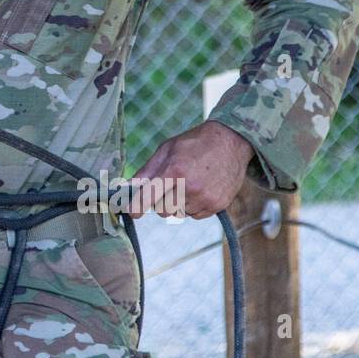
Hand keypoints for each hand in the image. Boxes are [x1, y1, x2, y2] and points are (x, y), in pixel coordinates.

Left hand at [125, 121, 253, 219]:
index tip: (132, 212)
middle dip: (160, 202)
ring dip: (178, 203)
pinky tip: (199, 189)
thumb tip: (128, 187)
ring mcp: (205, 198)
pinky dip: (193, 206)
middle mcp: (190, 187)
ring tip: (188, 183)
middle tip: (167, 187)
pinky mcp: (218, 205)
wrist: (230, 142)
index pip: (149, 197)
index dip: (137, 207)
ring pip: (179, 213)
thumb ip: (147, 171)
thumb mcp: (166, 149)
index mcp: (174, 171)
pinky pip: (195, 216)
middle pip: (162, 210)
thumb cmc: (194, 143)